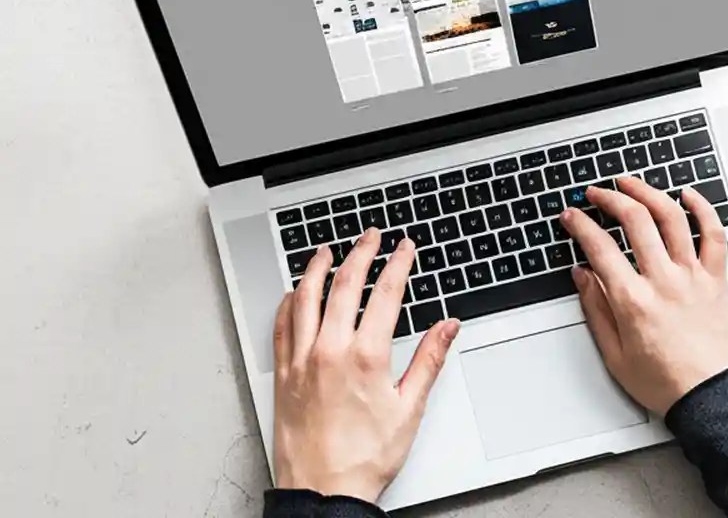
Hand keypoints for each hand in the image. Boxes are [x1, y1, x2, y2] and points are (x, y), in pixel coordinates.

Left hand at [272, 228, 459, 502]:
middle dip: (360, 253)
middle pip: (344, 285)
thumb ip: (429, 360)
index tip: (404, 248)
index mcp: (366, 356)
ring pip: (305, 298)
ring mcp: (301, 361)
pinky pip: (280, 327)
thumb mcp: (409, 407)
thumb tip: (447, 327)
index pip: (385, 293)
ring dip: (316, 269)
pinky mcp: (282, 375)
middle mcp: (330, 351)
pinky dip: (287, 304)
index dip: (398, 263)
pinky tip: (292, 294)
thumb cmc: (365, 458)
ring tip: (326, 251)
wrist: (323, 491)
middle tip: (370, 236)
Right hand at [559, 176, 727, 414]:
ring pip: (672, 218)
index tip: (571, 216)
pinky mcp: (717, 279)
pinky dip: (702, 209)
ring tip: (631, 184)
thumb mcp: (615, 356)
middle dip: (610, 199)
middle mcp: (664, 281)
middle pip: (635, 221)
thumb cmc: (668, 383)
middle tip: (596, 193)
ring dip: (648, 193)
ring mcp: (693, 276)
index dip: (580, 226)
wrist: (716, 397)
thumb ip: (596, 311)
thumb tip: (582, 276)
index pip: (599, 249)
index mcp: (634, 302)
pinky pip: (713, 234)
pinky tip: (688, 195)